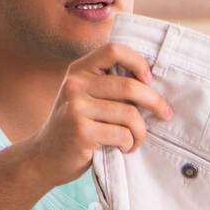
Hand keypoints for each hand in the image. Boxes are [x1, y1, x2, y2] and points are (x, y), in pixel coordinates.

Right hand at [29, 42, 171, 188]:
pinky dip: (129, 144)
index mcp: (79, 71)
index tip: (149, 80)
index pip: (114, 50)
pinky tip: (123, 148)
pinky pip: (122, 134)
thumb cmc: (74, 129)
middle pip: (129, 86)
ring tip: (135, 140)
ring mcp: (76, 108)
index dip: (138, 62)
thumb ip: (107, 87)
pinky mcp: (81, 132)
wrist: (44, 159)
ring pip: (130, 114)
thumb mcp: (84, 99)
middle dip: (155, 102)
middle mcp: (75, 85)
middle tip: (165, 114)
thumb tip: (151, 83)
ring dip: (141, 132)